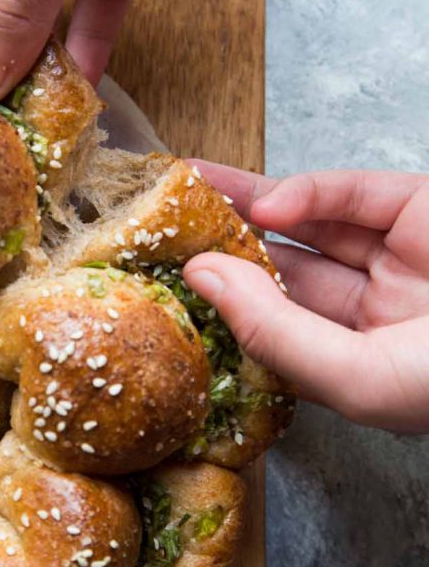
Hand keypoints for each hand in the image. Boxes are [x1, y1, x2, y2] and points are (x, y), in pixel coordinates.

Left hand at [183, 163, 428, 432]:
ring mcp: (392, 259)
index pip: (270, 330)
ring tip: (190, 187)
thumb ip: (275, 332)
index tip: (165, 284)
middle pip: (280, 271)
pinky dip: (306, 192)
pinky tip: (266, 203)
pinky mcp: (417, 210)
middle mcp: (368, 312)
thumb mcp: (357, 379)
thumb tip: (203, 277)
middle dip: (225, 245)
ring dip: (248, 205)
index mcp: (350, 364)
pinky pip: (352, 194)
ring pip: (306, 224)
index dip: (220, 305)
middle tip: (164, 224)